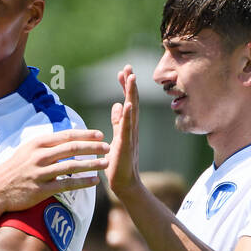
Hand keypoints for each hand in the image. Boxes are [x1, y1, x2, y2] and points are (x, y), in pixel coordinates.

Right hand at [0, 128, 107, 211]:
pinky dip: (82, 183)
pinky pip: (66, 185)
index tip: (100, 134)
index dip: (85, 134)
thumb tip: (66, 139)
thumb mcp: (26, 151)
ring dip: (91, 164)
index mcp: (37, 144)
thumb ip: (46, 145)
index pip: (66, 135)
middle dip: (93, 147)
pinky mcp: (40, 190)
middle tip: (107, 147)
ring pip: (71, 166)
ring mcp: (40, 173)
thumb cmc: (13, 170)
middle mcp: (39, 156)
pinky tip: (94, 182)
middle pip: (72, 148)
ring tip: (105, 163)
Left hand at [108, 66, 142, 196]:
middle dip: (130, 84)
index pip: (128, 101)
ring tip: (131, 78)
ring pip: (133, 111)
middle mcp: (133, 128)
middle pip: (133, 101)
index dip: (125, 86)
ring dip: (131, 94)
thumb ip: (118, 122)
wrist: (124, 183)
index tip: (122, 72)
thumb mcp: (117, 137)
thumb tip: (117, 105)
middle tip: (127, 67)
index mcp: (129, 126)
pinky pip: (128, 127)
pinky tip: (127, 103)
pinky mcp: (126, 144)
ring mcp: (131, 135)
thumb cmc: (119, 162)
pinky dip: (128, 115)